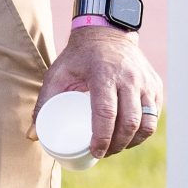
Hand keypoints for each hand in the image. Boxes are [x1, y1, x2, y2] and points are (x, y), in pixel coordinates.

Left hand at [36, 24, 161, 158]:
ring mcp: (146, 82)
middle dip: (117, 144)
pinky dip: (143, 131)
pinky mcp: (155, 86)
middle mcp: (129, 78)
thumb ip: (44, 103)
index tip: (95, 152)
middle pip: (129, 122)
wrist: (106, 34)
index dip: (102, 137)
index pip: (106, 112)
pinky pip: (153, 116)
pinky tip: (129, 137)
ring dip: (132, 141)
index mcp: (103, 74)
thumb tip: (32, 135)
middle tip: (103, 153)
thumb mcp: (57, 74)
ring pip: (147, 122)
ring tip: (115, 148)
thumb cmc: (78, 58)